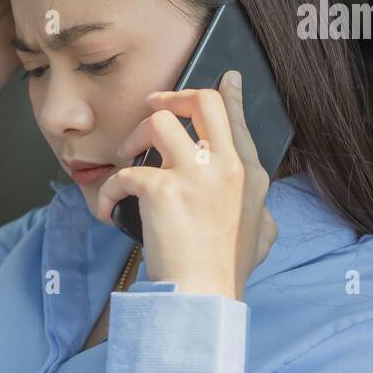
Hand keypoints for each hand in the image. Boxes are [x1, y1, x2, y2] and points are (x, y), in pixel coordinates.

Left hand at [92, 71, 277, 300]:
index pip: (237, 119)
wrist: (203, 295)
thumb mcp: (262, 234)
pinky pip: (124, 173)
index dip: (228, 93)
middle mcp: (227, 166)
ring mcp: (195, 175)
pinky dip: (110, 191)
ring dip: (134, 138)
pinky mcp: (162, 190)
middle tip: (153, 105)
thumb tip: (262, 208)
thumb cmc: (226, 270)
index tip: (224, 77)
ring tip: (126, 159)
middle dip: (173, 96)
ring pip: (158, 122)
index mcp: (251, 175)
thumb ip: (261, 210)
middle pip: (203, 101)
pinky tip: (110, 210)